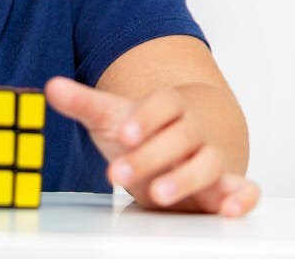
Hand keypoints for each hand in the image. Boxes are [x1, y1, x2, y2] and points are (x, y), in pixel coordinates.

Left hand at [44, 76, 260, 216]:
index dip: (145, 117)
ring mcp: (212, 156)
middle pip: (179, 137)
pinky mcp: (228, 184)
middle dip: (149, 157)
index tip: (123, 132)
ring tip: (157, 195)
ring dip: (185, 179)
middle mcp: (193, 129)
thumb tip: (50, 86)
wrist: (192, 135)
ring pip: (207, 164)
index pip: (162, 104)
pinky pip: (244, 189)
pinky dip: (240, 197)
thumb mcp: (113, 115)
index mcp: (168, 106)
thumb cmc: (146, 127)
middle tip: (116, 173)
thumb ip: (83, 103)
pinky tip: (226, 208)